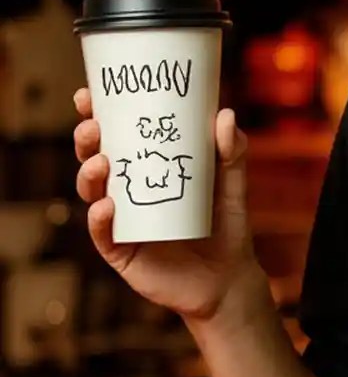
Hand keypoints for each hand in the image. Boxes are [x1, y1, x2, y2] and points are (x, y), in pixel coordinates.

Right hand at [73, 88, 265, 323]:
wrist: (229, 279)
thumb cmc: (226, 227)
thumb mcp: (231, 186)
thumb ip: (230, 153)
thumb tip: (225, 114)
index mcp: (146, 170)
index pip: (116, 138)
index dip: (97, 116)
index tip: (87, 96)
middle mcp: (127, 193)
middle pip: (95, 161)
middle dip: (87, 141)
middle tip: (91, 125)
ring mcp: (121, 223)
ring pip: (92, 194)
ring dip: (89, 175)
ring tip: (102, 162)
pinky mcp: (121, 252)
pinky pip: (102, 234)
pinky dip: (99, 218)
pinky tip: (105, 206)